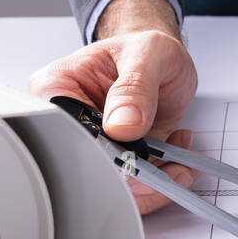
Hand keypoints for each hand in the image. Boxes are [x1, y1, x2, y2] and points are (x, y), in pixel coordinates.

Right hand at [26, 0, 199, 214]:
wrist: (162, 61)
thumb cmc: (145, 49)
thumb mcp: (147, 54)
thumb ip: (135, 86)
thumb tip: (121, 124)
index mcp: (57, 89)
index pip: (65, 134)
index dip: (98, 155)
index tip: (133, 155)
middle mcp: (71, 124)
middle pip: (87, 170)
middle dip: (133, 179)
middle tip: (168, 167)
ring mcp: (96, 147)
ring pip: (113, 188)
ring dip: (153, 186)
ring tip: (180, 165)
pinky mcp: (121, 162)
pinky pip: (135, 189)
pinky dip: (163, 182)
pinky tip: (180, 160)